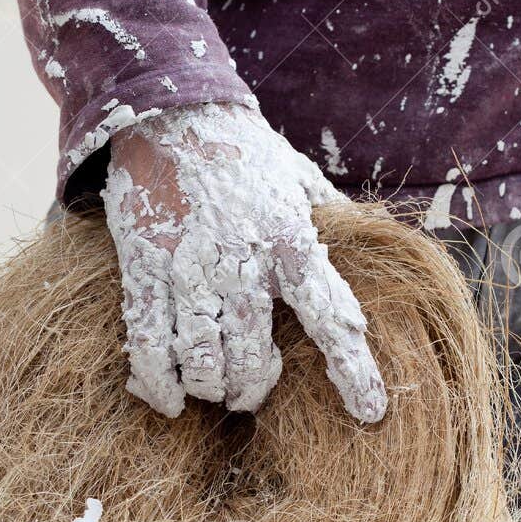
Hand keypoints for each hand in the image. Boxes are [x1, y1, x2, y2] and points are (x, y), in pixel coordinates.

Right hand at [101, 102, 385, 420]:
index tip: (370, 413)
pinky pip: (148, 344)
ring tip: (217, 389)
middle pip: (255, 359)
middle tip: (253, 391)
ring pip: (203, 361)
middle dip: (256, 389)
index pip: (332, 318)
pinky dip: (159, 384)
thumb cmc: (244, 150)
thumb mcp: (299, 179)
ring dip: (213, 389)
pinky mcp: (142, 266)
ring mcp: (188, 266)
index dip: (354, 371)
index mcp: (291, 240)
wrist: (169, 109)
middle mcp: (242, 260)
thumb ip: (333, 216)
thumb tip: (378, 234)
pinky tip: (168, 401)